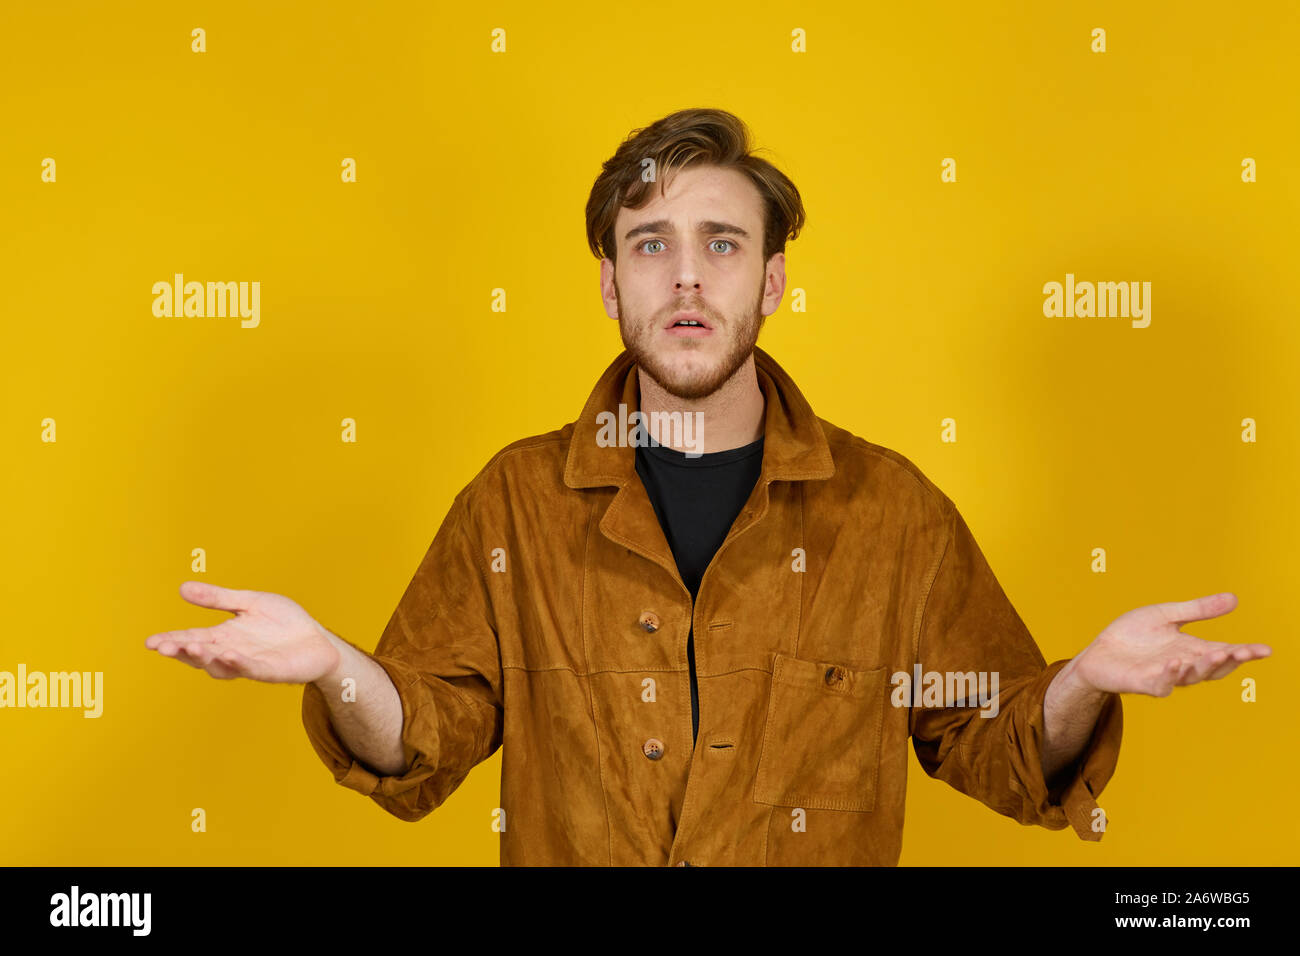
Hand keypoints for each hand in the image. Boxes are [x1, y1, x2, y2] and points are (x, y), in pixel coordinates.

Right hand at [145, 581, 341, 682]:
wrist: (318, 640)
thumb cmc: (284, 623)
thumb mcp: (249, 603)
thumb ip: (218, 598)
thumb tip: (181, 588)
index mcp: (223, 636)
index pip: (191, 638)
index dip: (171, 641)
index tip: (149, 642)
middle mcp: (231, 652)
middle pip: (200, 654)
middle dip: (181, 651)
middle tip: (162, 647)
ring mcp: (250, 664)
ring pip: (221, 666)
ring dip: (206, 658)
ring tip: (192, 648)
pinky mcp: (271, 671)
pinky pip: (252, 669)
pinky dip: (239, 663)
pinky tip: (228, 655)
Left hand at [1067, 592, 1269, 696]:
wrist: (1098, 652)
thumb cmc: (1132, 636)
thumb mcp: (1167, 616)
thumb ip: (1198, 610)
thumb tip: (1234, 598)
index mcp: (1192, 649)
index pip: (1224, 651)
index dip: (1246, 652)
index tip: (1266, 649)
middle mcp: (1183, 665)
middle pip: (1213, 667)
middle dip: (1230, 660)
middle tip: (1244, 651)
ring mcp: (1163, 675)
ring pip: (1191, 676)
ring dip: (1205, 666)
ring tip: (1218, 653)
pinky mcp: (1142, 683)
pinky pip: (1160, 685)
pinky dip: (1169, 675)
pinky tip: (1176, 663)